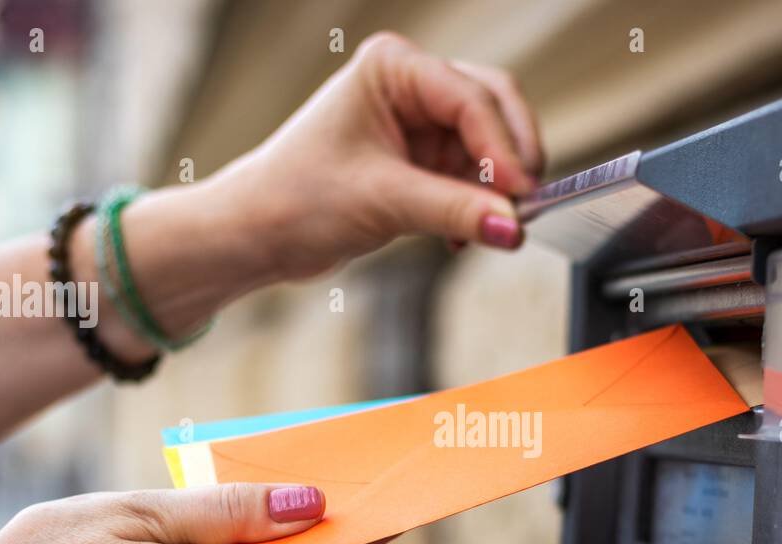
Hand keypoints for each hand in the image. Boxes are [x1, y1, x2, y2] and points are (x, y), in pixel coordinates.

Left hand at [206, 31, 545, 278]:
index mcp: (392, 67)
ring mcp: (416, 123)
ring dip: (493, 191)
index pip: (471, 99)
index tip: (519, 195)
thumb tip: (512, 227)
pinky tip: (464, 237)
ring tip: (487, 230)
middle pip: (492, 110)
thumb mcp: (384, 202)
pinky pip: (471, 178)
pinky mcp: (420, 162)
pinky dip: (476, 207)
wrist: (258, 235)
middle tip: (523, 206)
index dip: (501, 148)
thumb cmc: (296, 199)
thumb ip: (456, 212)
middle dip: (509, 160)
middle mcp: (409, 86)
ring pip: (487, 148)